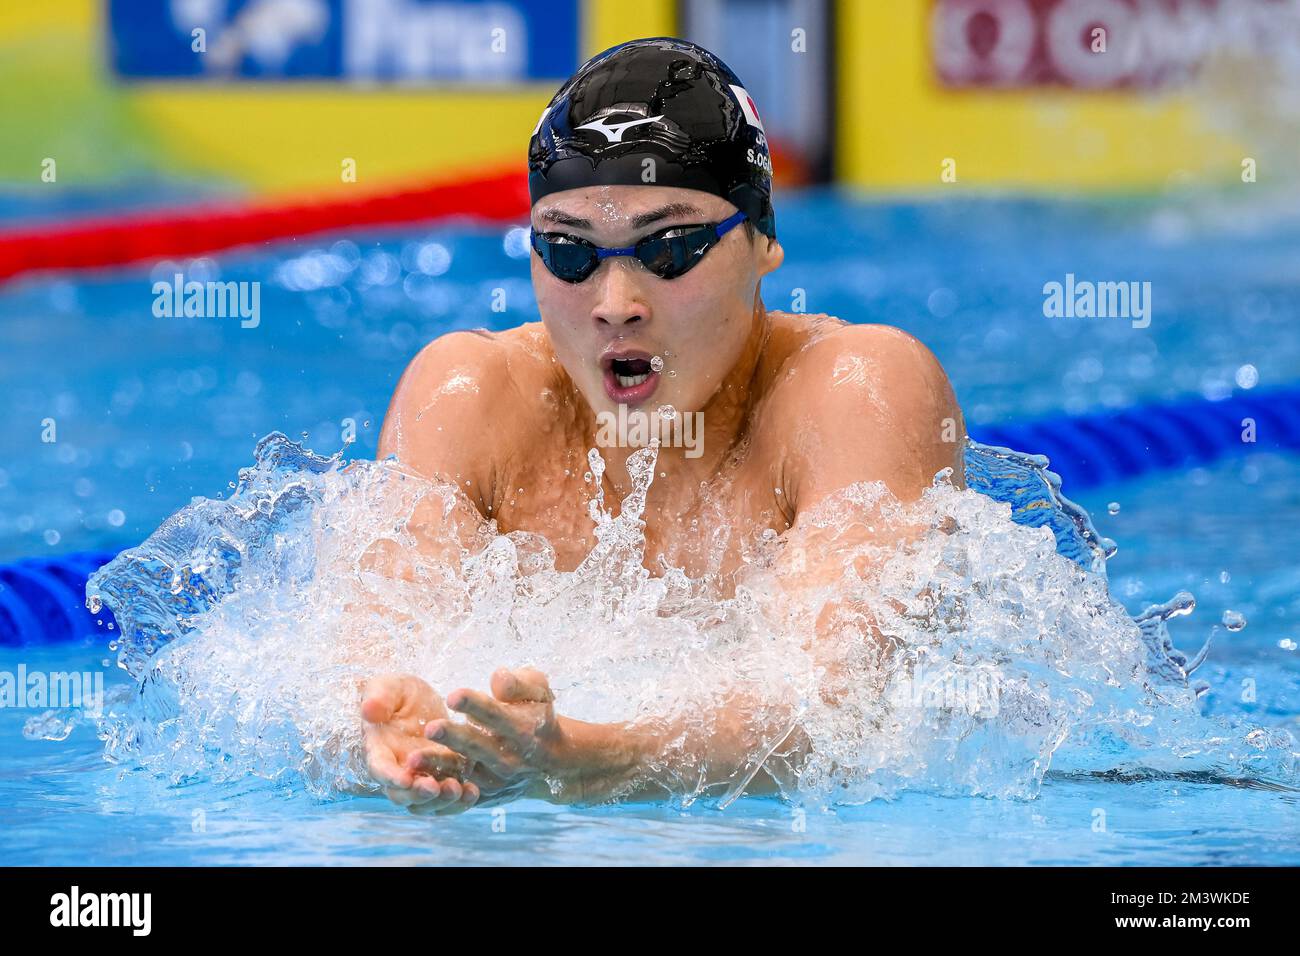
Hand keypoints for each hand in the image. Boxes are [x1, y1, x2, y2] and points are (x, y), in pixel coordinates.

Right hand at [360, 674, 480, 814]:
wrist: (418, 699)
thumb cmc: (397, 692)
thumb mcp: (388, 687)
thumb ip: (378, 697)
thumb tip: (369, 710)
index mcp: (380, 750)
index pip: (380, 768)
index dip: (390, 776)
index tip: (404, 778)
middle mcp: (398, 769)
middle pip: (402, 794)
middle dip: (417, 794)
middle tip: (434, 788)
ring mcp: (420, 776)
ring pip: (425, 802)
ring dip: (441, 801)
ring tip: (459, 790)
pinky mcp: (442, 776)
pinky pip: (447, 798)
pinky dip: (458, 800)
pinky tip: (473, 791)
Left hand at [429, 668, 586, 803]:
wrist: (553, 762)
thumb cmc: (537, 716)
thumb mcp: (539, 692)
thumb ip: (520, 683)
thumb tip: (497, 678)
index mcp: (523, 729)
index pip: (496, 715)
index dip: (475, 705)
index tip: (453, 695)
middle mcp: (510, 757)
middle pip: (479, 746)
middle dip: (454, 738)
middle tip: (431, 727)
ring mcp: (496, 779)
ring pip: (464, 773)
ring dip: (439, 766)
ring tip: (413, 759)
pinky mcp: (484, 795)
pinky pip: (459, 792)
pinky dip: (438, 787)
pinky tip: (415, 778)